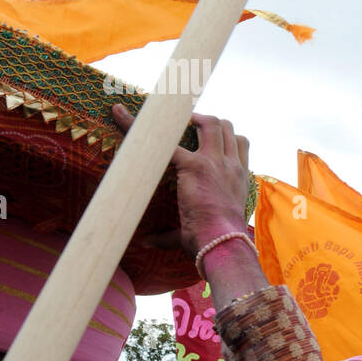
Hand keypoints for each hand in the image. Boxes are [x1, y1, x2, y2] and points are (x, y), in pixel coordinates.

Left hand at [112, 104, 250, 257]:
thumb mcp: (202, 229)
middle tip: (184, 123)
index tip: (210, 134)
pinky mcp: (195, 165)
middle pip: (225, 127)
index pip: (239, 143)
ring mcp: (214, 162)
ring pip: (210, 123)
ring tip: (169, 120)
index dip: (225, 135)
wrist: (222, 243)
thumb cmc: (213, 242)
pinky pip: (168, 140)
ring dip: (190, 117)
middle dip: (206, 120)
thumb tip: (146, 241)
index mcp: (239, 178)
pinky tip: (122, 117)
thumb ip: (171, 233)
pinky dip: (141, 127)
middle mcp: (231, 166)